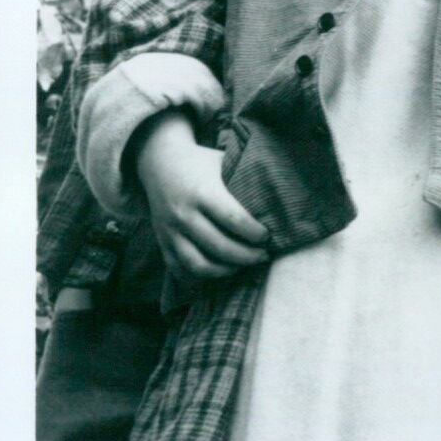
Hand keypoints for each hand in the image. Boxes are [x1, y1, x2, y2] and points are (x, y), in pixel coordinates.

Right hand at [133, 110, 269, 279]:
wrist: (158, 161)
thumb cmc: (201, 163)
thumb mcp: (223, 162)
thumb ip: (246, 178)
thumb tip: (282, 195)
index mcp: (202, 192)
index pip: (234, 220)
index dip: (255, 233)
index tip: (268, 236)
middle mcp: (183, 214)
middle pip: (219, 247)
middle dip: (247, 256)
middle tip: (264, 255)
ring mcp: (169, 231)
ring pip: (198, 265)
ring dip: (226, 271)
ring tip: (244, 266)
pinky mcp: (162, 242)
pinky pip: (180, 270)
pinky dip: (200, 279)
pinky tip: (220, 273)